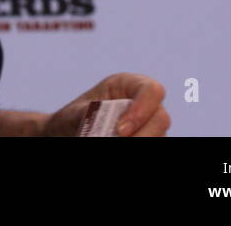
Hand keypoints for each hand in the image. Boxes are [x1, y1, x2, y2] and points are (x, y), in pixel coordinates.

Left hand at [40, 73, 169, 136]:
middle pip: (161, 118)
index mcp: (127, 85)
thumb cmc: (72, 118)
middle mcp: (144, 104)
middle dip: (142, 135)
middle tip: (119, 142)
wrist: (69, 132)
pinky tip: (118, 146)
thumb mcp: (75, 113)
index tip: (120, 130)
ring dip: (140, 141)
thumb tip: (102, 125)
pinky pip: (155, 143)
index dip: (142, 109)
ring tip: (113, 144)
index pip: (151, 90)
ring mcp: (149, 124)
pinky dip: (138, 145)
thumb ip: (89, 115)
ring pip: (160, 136)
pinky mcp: (148, 138)